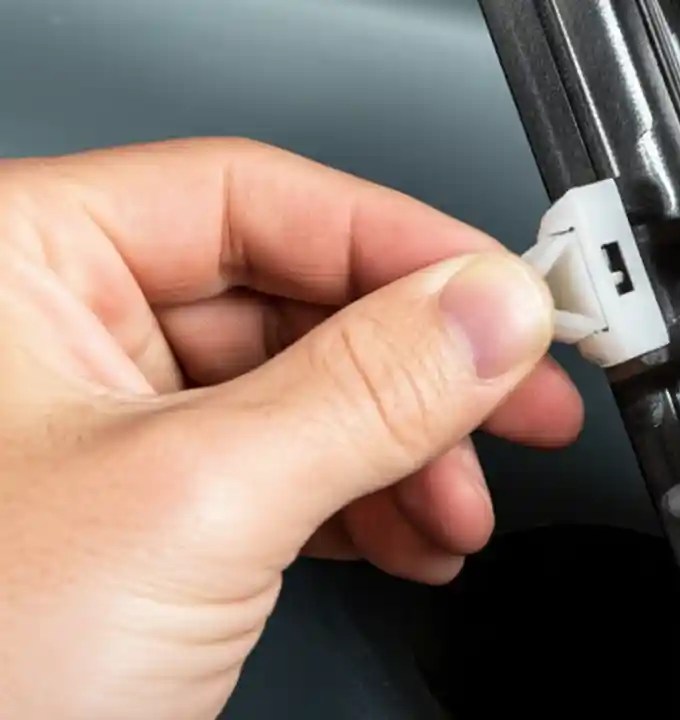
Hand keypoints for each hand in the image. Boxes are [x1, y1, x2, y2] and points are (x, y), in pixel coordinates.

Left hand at [0, 138, 581, 718]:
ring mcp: (107, 429)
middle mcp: (59, 333)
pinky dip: (368, 507)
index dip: (399, 244)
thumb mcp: (196, 501)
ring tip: (458, 512)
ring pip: (308, 396)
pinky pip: (289, 474)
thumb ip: (363, 389)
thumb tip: (490, 309)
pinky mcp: (150, 513)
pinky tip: (414, 541)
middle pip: (296, 303)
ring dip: (408, 456)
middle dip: (422, 375)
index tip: (505, 297)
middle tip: (522, 401)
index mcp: (17, 267)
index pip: (250, 197)